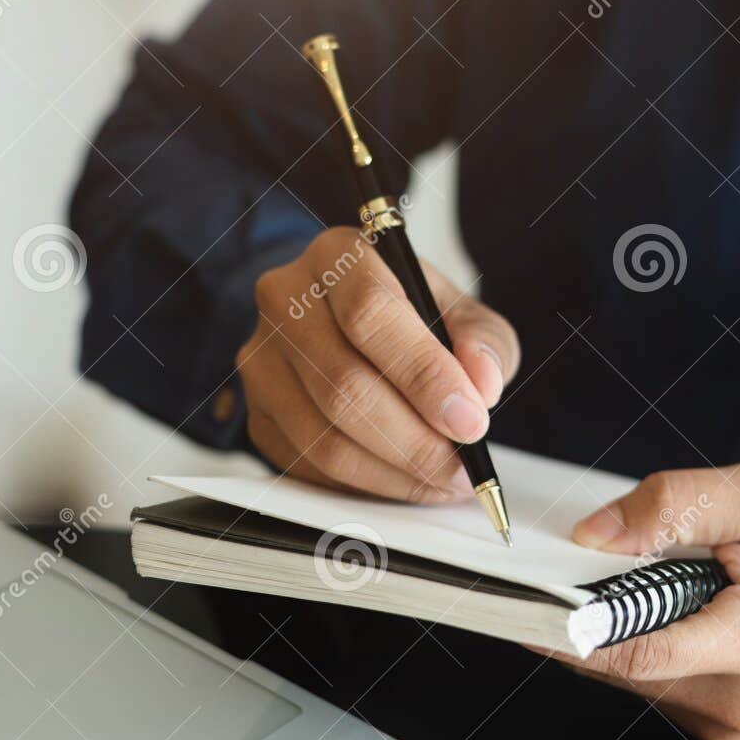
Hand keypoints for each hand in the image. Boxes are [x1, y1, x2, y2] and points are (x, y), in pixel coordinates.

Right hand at [238, 226, 520, 501]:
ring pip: (325, 437)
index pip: (372, 314)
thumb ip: (482, 342)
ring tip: (444, 481)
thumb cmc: (408, 315)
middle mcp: (286, 300)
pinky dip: (368, 484)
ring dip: (395, 472)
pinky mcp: (257, 412)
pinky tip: (407, 480)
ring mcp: (262, 359)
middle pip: (344, 385)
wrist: (344, 324)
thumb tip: (482, 385)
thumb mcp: (460, 312)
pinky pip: (310, 466)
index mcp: (338, 256)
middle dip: (415, 441)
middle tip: (462, 468)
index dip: (424, 375)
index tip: (470, 420)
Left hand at [557, 462, 739, 739]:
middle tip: (555, 558)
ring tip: (637, 571)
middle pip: (617, 664)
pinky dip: (648, 642)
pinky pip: (662, 684)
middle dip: (581, 610)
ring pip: (634, 676)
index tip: (512, 594)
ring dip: (617, 627)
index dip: (558, 624)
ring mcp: (734, 727)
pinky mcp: (731, 729)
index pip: (625, 651)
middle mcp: (737, 704)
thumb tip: (596, 532)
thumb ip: (679, 507)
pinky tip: (671, 602)